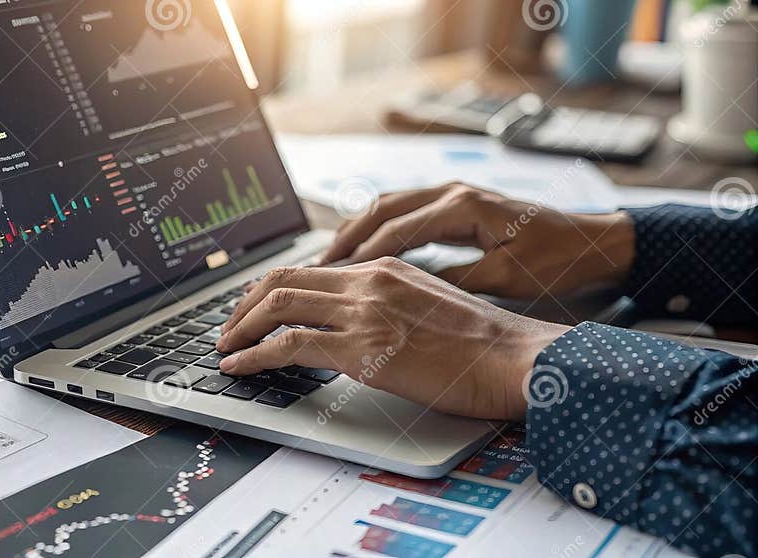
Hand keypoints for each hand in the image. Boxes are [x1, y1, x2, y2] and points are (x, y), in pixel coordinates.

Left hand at [215, 258, 569, 420]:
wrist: (517, 359)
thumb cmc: (486, 344)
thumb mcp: (432, 305)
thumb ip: (390, 304)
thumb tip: (357, 324)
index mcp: (385, 268)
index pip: (310, 268)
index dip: (271, 288)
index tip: (254, 308)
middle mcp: (369, 279)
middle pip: (283, 278)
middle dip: (244, 304)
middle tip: (228, 327)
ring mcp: (364, 311)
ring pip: (278, 305)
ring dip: (240, 328)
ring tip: (225, 348)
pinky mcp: (362, 348)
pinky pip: (289, 344)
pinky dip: (254, 354)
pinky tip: (240, 366)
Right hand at [320, 183, 635, 298]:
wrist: (594, 240)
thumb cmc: (557, 259)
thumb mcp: (504, 278)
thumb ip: (453, 281)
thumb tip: (407, 291)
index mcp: (464, 206)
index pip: (396, 230)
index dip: (360, 256)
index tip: (333, 279)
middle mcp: (453, 191)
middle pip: (381, 209)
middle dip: (345, 238)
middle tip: (318, 267)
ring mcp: (454, 192)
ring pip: (388, 205)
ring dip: (356, 230)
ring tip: (329, 258)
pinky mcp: (458, 202)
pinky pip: (405, 210)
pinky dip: (378, 228)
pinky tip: (365, 249)